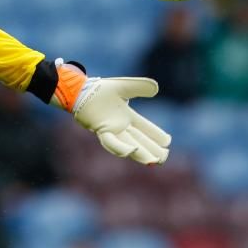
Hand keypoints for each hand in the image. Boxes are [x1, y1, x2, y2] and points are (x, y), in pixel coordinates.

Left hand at [50, 60, 170, 164]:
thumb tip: (156, 89)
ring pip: (129, 145)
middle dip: (152, 150)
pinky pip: (111, 142)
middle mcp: (120, 126)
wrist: (80, 91)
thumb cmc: (100, 90)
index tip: (167, 141)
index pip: (145, 127)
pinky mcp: (100, 130)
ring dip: (141, 154)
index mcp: (127, 116)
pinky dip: (120, 147)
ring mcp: (111, 130)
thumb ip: (139, 86)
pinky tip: (131, 151)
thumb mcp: (124, 86)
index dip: (156, 134)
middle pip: (140, 140)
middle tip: (164, 158)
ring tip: (153, 161)